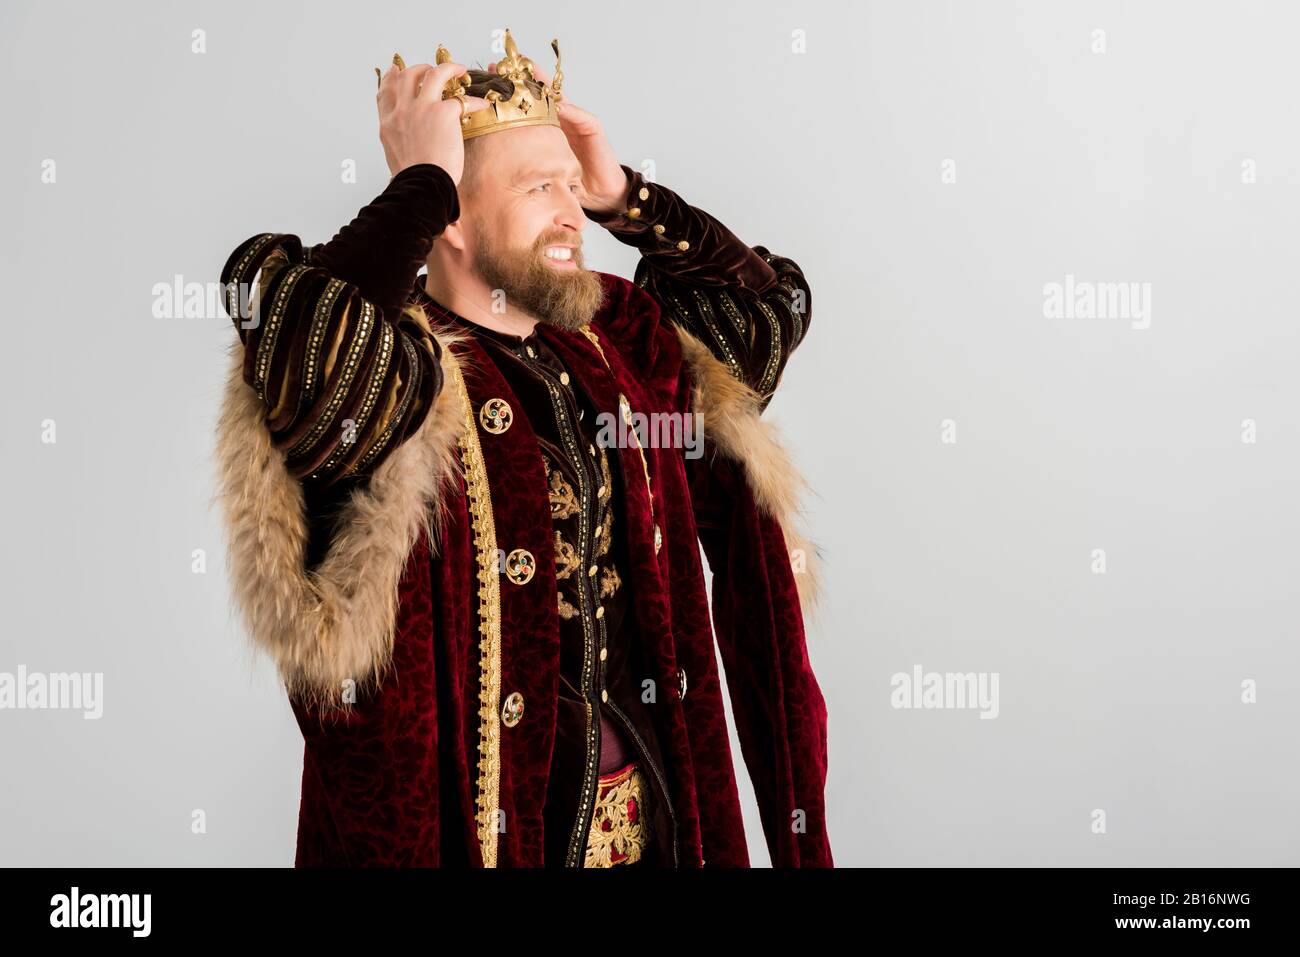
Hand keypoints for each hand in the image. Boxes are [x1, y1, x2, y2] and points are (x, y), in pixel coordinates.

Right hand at [376, 59, 491, 181]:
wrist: (422, 186)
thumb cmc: (414, 180)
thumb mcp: (395, 155)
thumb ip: (398, 140)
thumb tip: (407, 139)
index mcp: (388, 124)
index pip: (385, 93)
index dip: (390, 78)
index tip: (395, 70)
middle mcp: (402, 111)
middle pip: (408, 76)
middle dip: (420, 69)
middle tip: (432, 70)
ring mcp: (422, 109)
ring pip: (433, 74)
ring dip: (448, 68)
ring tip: (459, 70)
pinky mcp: (443, 113)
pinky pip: (462, 100)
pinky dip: (474, 101)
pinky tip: (482, 104)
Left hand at [495, 59, 628, 212]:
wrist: (597, 193)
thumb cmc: (569, 181)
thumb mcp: (539, 168)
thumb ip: (521, 158)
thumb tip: (489, 155)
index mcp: (547, 126)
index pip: (528, 102)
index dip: (511, 89)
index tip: (491, 75)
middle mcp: (561, 119)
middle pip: (542, 93)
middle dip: (525, 77)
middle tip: (505, 66)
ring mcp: (577, 121)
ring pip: (561, 97)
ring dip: (547, 85)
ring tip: (531, 74)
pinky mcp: (592, 129)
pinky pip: (581, 116)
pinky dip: (571, 110)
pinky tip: (559, 105)